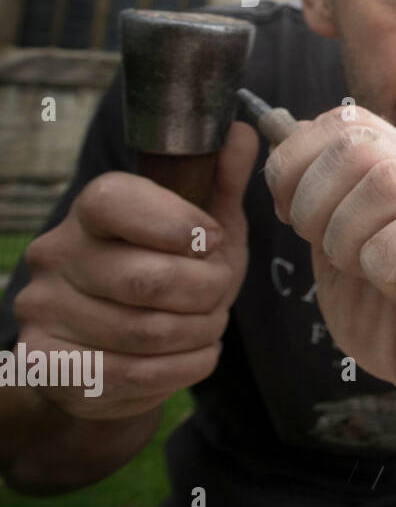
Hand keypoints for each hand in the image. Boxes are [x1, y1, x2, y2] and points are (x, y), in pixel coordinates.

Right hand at [12, 123, 257, 419]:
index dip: (178, 224)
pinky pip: (135, 373)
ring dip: (200, 332)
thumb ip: (220, 181)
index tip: (211, 240)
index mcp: (92, 210)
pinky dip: (184, 367)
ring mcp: (44, 309)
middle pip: (146, 278)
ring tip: (207, 323)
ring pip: (147, 331)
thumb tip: (240, 132)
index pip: (118, 201)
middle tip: (218, 293)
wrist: (118, 347)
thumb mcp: (205, 225)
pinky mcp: (49, 363)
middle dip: (205, 292)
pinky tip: (193, 353)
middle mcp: (56, 254)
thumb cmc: (169, 274)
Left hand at [262, 105, 395, 430]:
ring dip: (351, 238)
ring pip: (390, 182)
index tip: (289, 213)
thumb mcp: (337, 256)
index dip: (296, 163)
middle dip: (314, 203)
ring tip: (366, 274)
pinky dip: (391, 265)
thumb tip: (281, 152)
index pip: (345, 121)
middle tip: (325, 250)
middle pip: (359, 145)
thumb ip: (317, 207)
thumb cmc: (395, 321)